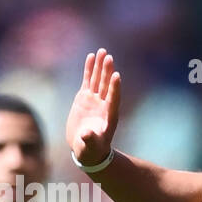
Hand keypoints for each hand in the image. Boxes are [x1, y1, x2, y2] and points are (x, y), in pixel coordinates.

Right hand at [65, 49, 120, 167]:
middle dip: (107, 71)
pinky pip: (88, 80)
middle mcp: (103, 104)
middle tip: (108, 57)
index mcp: (108, 116)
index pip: (113, 99)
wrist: (85, 147)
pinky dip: (90, 69)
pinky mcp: (85, 97)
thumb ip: (90, 139)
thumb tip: (87, 133)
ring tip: (101, 51)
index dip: (115, 88)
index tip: (116, 75)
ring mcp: (94, 99)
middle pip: (107, 85)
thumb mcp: (90, 146)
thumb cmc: (91, 149)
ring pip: (98, 79)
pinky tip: (91, 57)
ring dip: (100, 66)